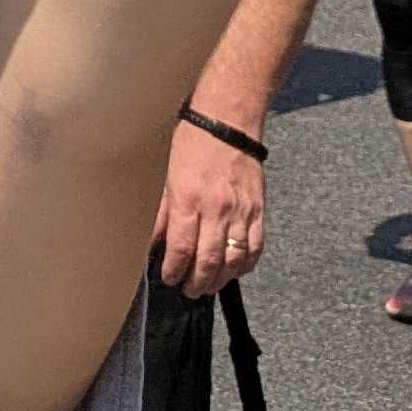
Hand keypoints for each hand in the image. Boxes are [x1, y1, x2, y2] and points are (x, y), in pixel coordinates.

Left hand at [149, 118, 265, 297]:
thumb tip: (153, 241)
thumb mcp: (166, 174)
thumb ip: (162, 212)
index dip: (174, 270)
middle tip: (189, 290)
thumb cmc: (193, 142)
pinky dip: (244, 265)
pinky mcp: (258, 210)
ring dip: (220, 280)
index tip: (169, 278)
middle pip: (209, 262)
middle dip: (197, 283)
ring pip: (233, 261)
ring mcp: (241, 211)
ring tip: (208, 285)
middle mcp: (216, 209)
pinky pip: (255, 248)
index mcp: (188, 199)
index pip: (181, 248)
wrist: (228, 120)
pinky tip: (234, 270)